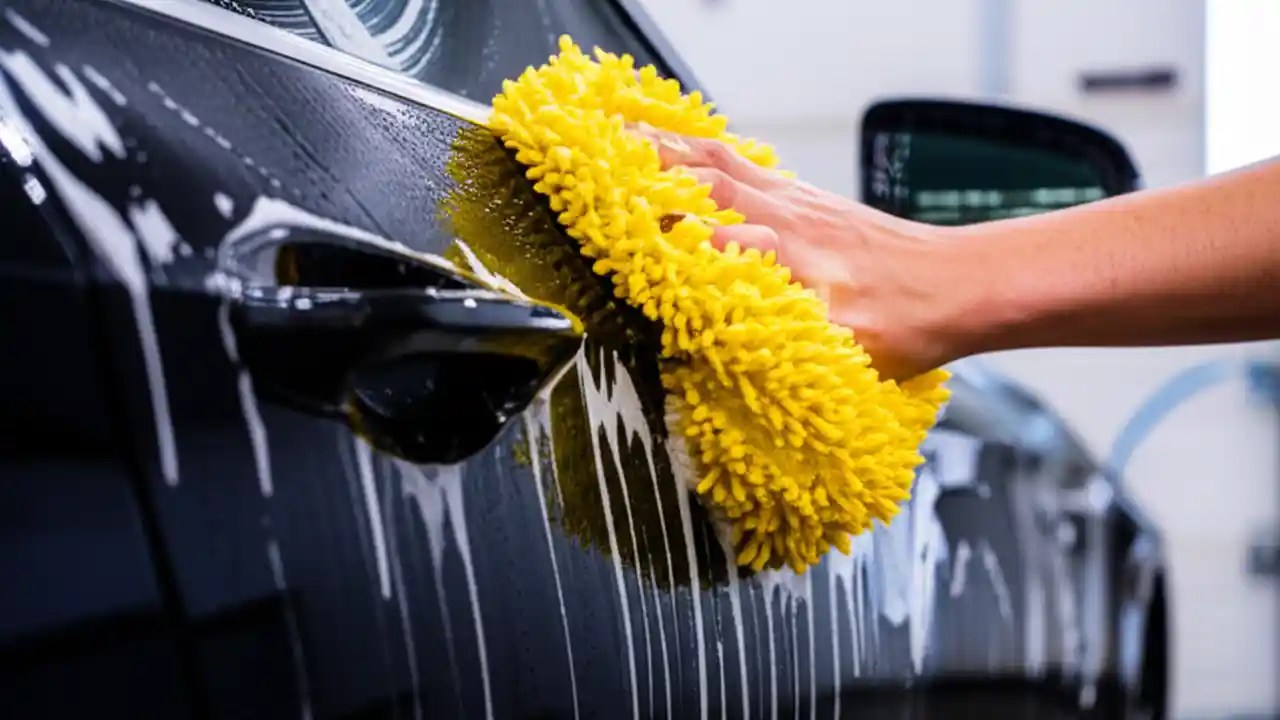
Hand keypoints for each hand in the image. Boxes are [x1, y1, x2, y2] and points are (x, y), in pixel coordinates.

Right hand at [634, 125, 961, 379]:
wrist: (962, 287)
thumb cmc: (908, 321)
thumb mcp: (840, 345)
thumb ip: (775, 334)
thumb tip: (710, 329)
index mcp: (785, 249)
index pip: (700, 221)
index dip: (648, 216)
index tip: (605, 212)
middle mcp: (785, 214)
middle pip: (702, 172)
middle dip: (645, 159)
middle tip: (596, 146)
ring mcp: (799, 201)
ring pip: (723, 160)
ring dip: (671, 145)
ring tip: (627, 130)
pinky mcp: (813, 201)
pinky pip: (750, 163)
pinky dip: (712, 150)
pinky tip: (699, 152)